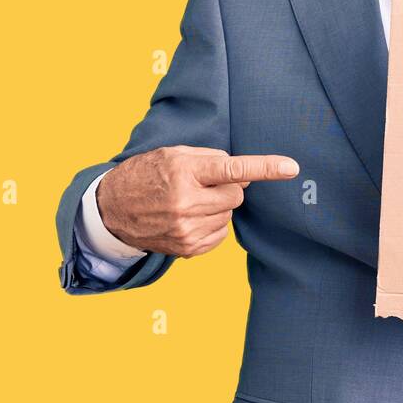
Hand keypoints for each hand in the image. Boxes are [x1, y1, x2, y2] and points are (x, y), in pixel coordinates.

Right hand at [95, 145, 298, 257]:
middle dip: (227, 188)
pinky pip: (220, 234)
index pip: (233, 169)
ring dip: (217, 207)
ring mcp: (187, 229)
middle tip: (203, 185)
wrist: (111, 209)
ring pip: (228, 215)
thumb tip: (245, 176)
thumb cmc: (146, 174)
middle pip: (236, 195)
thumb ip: (212, 160)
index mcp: (184, 172)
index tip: (292, 167)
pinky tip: (189, 218)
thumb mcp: (174, 154)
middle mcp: (186, 203)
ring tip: (189, 202)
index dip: (266, 168)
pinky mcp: (188, 248)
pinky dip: (212, 224)